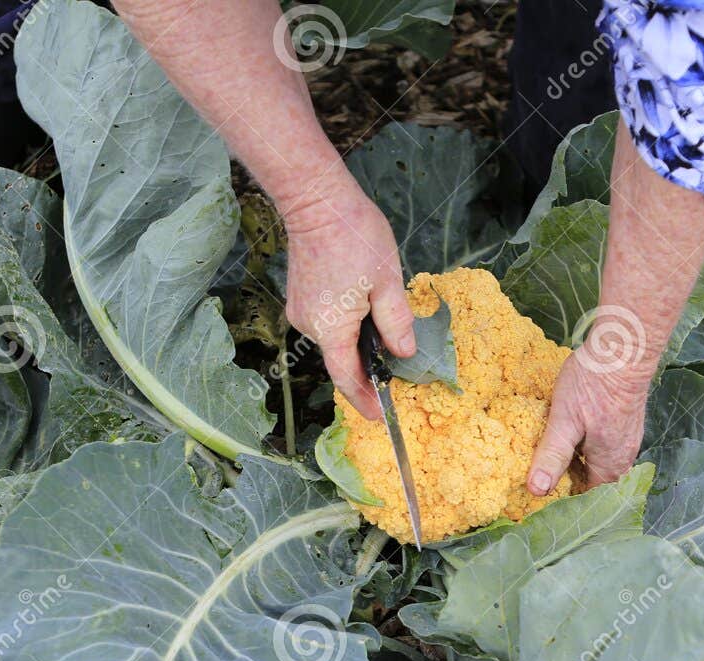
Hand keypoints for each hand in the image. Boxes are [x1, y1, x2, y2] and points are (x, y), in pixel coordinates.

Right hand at [282, 181, 415, 420]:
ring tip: (384, 333)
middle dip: (366, 370)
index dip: (364, 401)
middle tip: (394, 375)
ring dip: (357, 343)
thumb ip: (396, 323)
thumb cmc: (353, 236)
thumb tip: (403, 354)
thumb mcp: (387, 282)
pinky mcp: (300, 295)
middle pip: (340, 359)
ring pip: (334, 339)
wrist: (316, 200)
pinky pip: (326, 321)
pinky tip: (365, 309)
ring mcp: (300, 309)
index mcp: (331, 328)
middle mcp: (309, 325)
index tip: (380, 417)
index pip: (347, 378)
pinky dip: (346, 325)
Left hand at [528, 348, 649, 494]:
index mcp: (610, 464)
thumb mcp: (564, 422)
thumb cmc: (593, 384)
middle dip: (572, 481)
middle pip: (596, 481)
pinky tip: (572, 432)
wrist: (623, 348)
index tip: (544, 493)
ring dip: (580, 462)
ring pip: (602, 462)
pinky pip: (607, 445)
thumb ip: (552, 456)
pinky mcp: (626, 421)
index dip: (567, 499)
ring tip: (554, 454)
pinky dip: (588, 445)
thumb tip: (537, 491)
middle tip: (544, 473)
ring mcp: (628, 438)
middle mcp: (624, 456)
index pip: (589, 497)